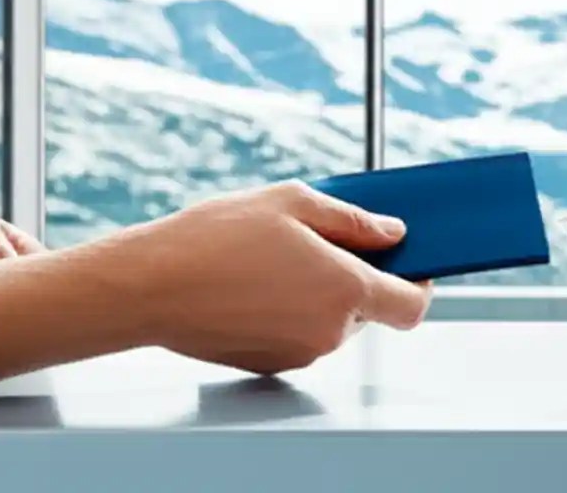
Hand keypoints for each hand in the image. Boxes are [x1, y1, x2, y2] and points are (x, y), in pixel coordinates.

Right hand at [107, 181, 431, 374]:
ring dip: (321, 292)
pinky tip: (258, 282)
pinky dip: (292, 310)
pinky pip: (300, 334)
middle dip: (357, 276)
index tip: (411, 263)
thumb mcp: (294, 203)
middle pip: (370, 309)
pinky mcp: (270, 363)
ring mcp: (299, 353)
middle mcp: (329, 331)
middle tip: (326, 242)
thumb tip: (393, 233)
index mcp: (345, 290)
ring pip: (333, 321)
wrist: (147, 286)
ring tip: (279, 257)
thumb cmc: (215, 239)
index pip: (413, 306)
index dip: (420, 284)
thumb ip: (355, 220)